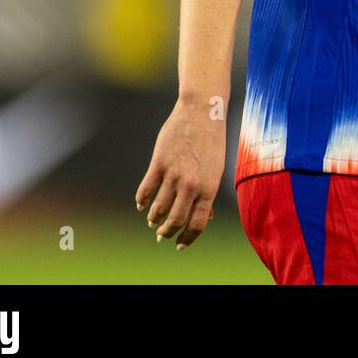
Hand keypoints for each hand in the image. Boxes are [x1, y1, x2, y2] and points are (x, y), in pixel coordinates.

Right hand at [135, 96, 225, 249]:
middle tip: (161, 236)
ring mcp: (174, 174)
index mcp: (209, 188)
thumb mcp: (216, 169)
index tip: (180, 245)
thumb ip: (208, 193)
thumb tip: (205, 218)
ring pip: (158, 208)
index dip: (188, 238)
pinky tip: (141, 204)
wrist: (202, 112)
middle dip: (167, 232)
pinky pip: (145, 190)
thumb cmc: (211, 141)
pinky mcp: (159, 163)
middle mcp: (192, 184)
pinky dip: (141, 201)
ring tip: (153, 220)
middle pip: (175, 220)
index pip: (198, 224)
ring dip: (154, 218)